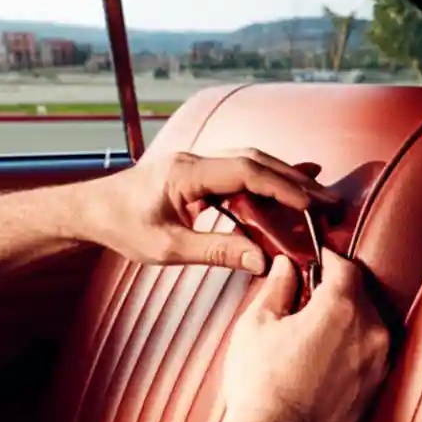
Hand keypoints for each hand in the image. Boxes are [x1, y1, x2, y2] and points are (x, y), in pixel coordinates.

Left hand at [83, 149, 335, 273]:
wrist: (91, 210)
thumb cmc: (122, 226)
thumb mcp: (168, 249)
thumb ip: (217, 251)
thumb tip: (262, 261)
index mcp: (187, 173)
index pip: (247, 173)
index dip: (283, 187)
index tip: (312, 204)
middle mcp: (197, 160)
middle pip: (258, 162)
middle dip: (296, 181)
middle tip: (330, 201)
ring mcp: (199, 163)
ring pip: (253, 162)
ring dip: (287, 178)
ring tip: (320, 195)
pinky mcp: (200, 173)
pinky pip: (242, 170)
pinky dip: (269, 179)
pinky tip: (292, 185)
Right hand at [222, 250, 390, 421]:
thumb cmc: (262, 386)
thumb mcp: (257, 325)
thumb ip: (278, 288)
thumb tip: (285, 268)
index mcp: (342, 308)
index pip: (345, 266)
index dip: (325, 261)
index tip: (311, 263)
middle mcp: (370, 332)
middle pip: (360, 295)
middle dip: (336, 291)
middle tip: (306, 299)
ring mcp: (378, 364)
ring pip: (368, 326)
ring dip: (346, 323)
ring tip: (312, 334)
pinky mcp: (376, 390)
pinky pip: (369, 356)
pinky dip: (351, 351)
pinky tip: (322, 362)